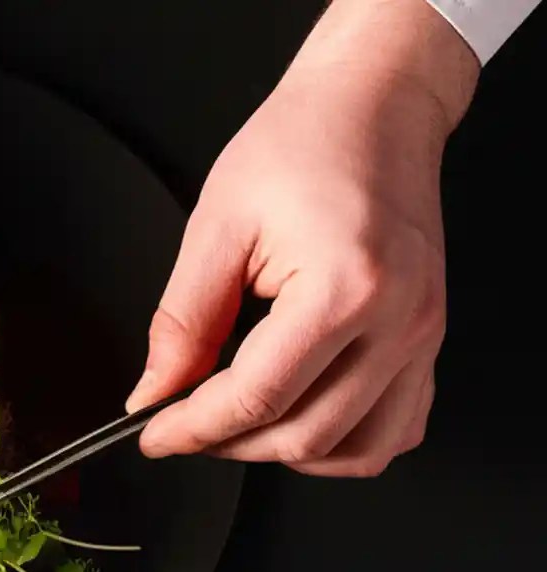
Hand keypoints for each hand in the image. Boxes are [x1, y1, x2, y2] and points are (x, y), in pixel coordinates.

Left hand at [125, 0, 478, 476]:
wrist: (372, 108)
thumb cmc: (301, 145)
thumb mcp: (216, 226)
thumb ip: (181, 322)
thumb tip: (155, 392)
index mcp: (344, 288)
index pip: (257, 397)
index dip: (194, 428)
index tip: (154, 434)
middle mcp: (399, 321)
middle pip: (305, 435)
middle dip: (229, 442)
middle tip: (181, 422)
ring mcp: (423, 336)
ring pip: (355, 450)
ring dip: (285, 452)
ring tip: (236, 422)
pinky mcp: (429, 340)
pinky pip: (396, 429)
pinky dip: (343, 444)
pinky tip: (298, 416)